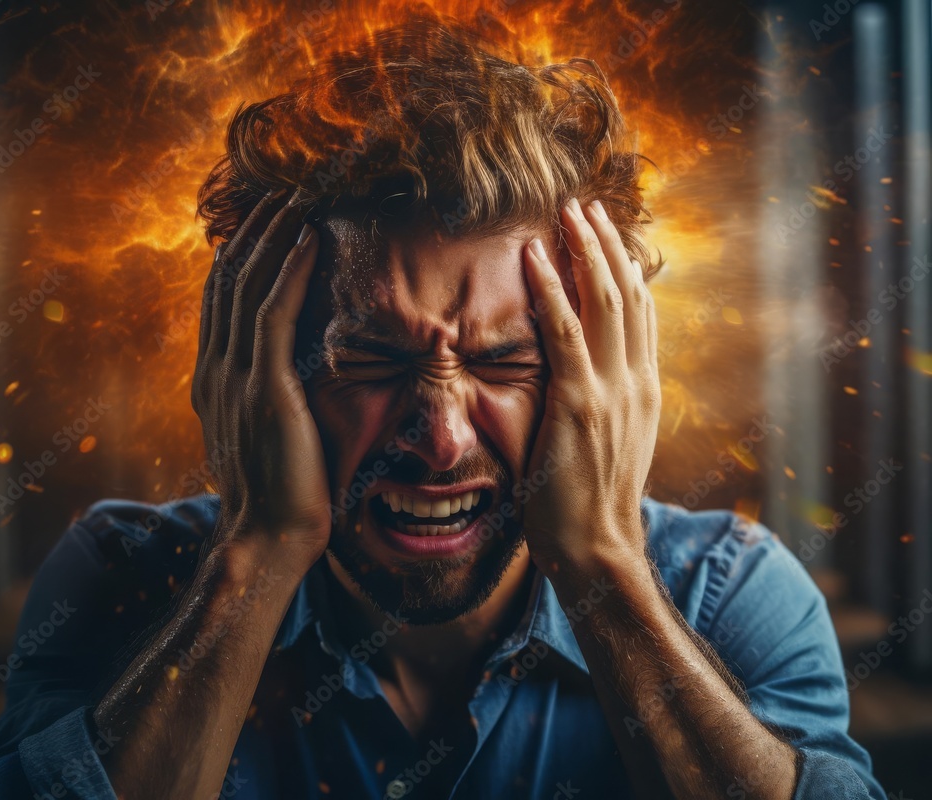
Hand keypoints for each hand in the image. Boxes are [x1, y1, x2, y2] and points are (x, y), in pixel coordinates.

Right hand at [191, 191, 330, 565]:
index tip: (267, 214)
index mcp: (214, 377)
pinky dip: (289, 269)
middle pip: (229, 277)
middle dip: (255, 226)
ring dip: (273, 232)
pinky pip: (273, 314)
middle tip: (282, 183)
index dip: (241, 249)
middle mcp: (216, 368)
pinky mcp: (264, 389)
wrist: (266, 541)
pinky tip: (308, 235)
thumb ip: (264, 396)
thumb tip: (288, 373)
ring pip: (248, 285)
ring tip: (297, 191)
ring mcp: (235, 377)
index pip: (223, 297)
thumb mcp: (262, 435)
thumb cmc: (277, 493)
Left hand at [521, 197, 660, 576]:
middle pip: (628, 295)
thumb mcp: (611, 444)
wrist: (597, 547)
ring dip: (585, 250)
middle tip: (587, 206)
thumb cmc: (592, 502)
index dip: (626, 270)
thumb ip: (606, 403)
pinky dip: (550, 288)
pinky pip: (564, 331)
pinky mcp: (579, 404)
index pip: (641, 314)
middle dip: (608, 245)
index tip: (610, 237)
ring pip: (604, 301)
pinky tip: (534, 255)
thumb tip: (586, 377)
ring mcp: (611, 390)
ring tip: (567, 212)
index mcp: (644, 389)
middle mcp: (636, 381)